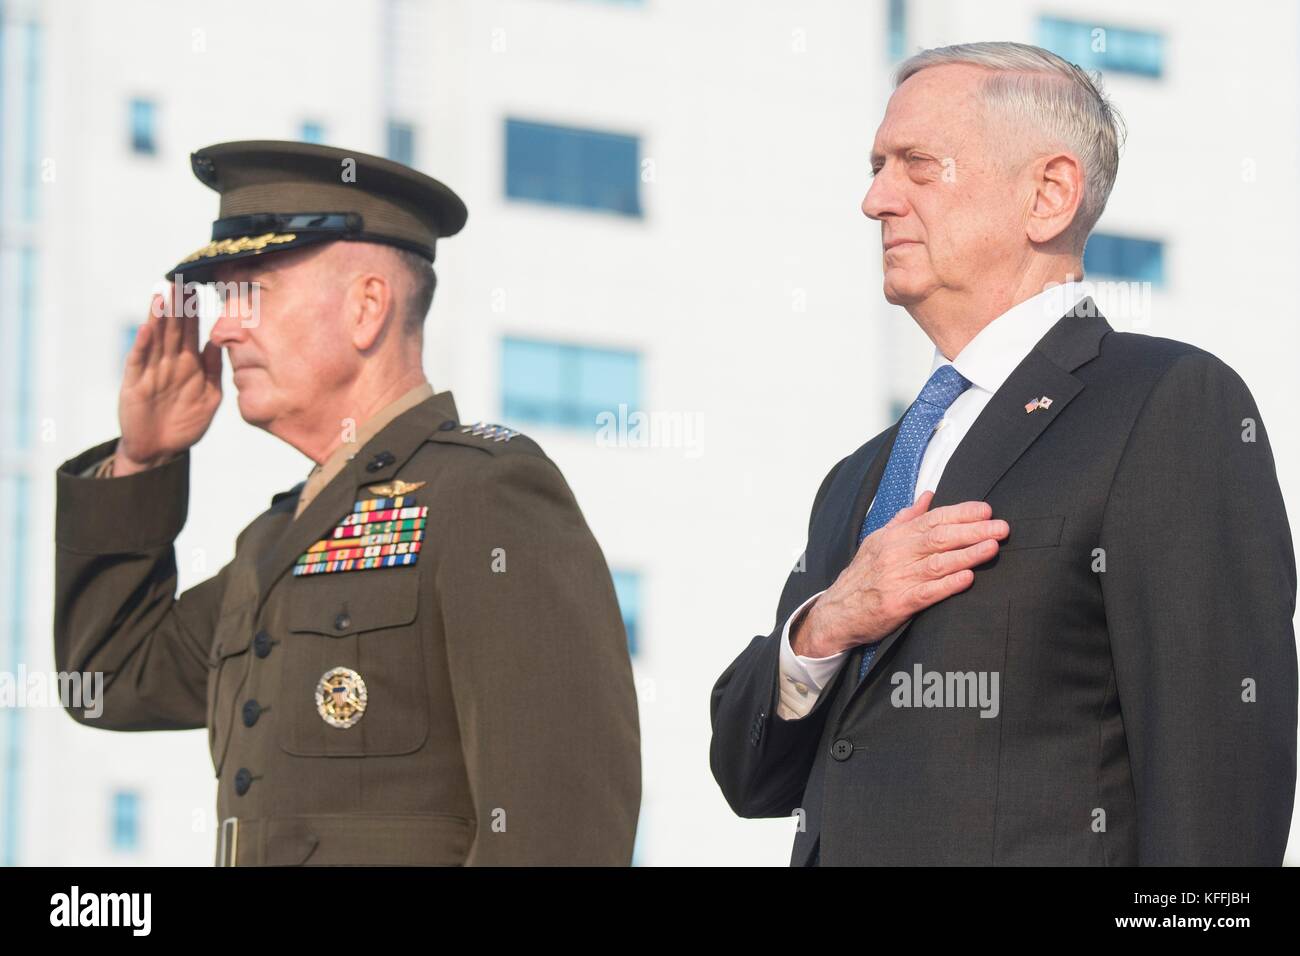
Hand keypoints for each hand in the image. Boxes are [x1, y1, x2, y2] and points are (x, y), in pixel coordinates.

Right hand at [115, 281, 222, 475]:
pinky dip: (144, 344)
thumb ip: (214, 369)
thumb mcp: (210, 396)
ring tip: (163, 294)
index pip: (191, 330)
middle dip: (177, 305)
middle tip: (182, 279)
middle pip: (173, 328)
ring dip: (159, 317)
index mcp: (189, 363)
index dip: (194, 310)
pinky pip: (140, 360)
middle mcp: (169, 362)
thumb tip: (219, 341)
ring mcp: (151, 370)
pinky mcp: (135, 383)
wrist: (161, 449)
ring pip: (156, 339)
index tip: (200, 286)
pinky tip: (149, 326)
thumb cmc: (188, 422)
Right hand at [792, 490, 1007, 657]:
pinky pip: (927, 592)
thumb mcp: (877, 541)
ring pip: (938, 563)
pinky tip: (967, 578)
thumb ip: (904, 519)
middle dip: (973, 531)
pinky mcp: (898, 604)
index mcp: (893, 537)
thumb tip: (927, 496)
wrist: (836, 613)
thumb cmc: (861, 577)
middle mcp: (896, 554)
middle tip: (1001, 528)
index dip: (961, 513)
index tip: (986, 511)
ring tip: (992, 547)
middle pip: (939, 538)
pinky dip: (948, 584)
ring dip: (968, 554)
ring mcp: (897, 579)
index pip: (932, 519)